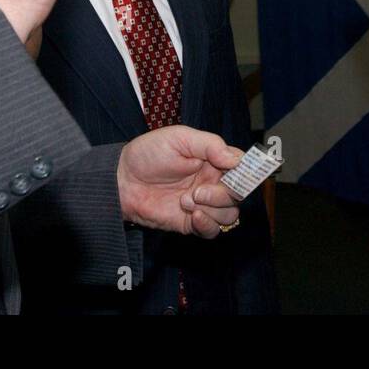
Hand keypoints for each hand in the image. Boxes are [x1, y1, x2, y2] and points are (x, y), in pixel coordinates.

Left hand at [116, 126, 243, 237]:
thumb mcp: (180, 138)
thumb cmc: (148, 154)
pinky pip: (213, 230)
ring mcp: (203, 204)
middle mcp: (212, 182)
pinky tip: (192, 214)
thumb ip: (210, 145)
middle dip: (223, 194)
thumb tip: (237, 159)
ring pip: (230, 214)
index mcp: (213, 160)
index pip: (243, 168)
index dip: (246, 171)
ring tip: (187, 200)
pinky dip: (208, 224)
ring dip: (213, 208)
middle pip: (239, 194)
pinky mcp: (192, 222)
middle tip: (199, 190)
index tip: (236, 172)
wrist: (122, 180)